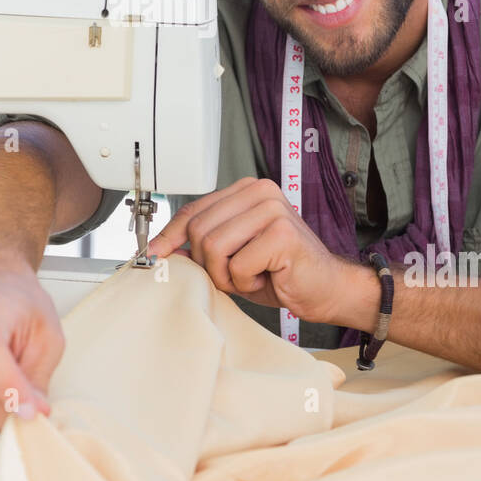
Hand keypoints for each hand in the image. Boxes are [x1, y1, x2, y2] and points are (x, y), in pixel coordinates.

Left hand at [146, 176, 365, 326]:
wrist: (326, 289)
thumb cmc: (281, 272)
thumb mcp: (235, 254)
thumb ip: (205, 244)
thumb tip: (164, 247)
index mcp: (246, 190)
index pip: (194, 209)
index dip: (170, 234)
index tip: (154, 251)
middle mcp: (259, 192)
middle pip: (200, 230)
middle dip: (209, 264)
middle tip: (233, 275)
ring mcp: (272, 210)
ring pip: (214, 247)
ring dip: (226, 276)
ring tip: (250, 276)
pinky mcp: (281, 233)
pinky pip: (237, 266)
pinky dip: (245, 283)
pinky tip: (267, 277)